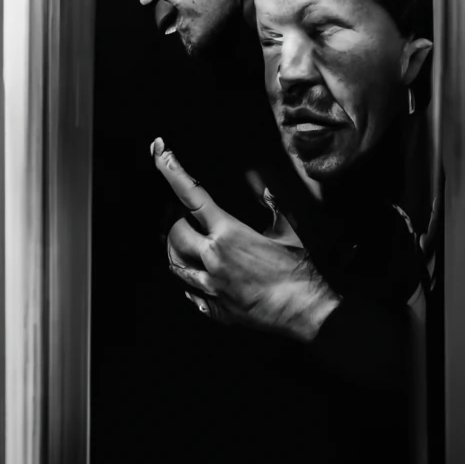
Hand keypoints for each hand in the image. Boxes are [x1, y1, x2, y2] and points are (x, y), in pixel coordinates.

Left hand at [153, 138, 339, 341]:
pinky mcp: (214, 309)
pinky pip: (190, 293)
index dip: (172, 172)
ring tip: (192, 247)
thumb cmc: (298, 268)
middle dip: (179, 224)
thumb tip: (261, 182)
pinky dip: (192, 282)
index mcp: (228, 233)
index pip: (192, 195)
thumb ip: (270, 201)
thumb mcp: (286, 228)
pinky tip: (203, 277)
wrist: (305, 309)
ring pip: (175, 266)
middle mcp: (213, 259)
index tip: (160, 154)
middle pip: (175, 234)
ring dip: (179, 253)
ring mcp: (210, 287)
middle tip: (190, 221)